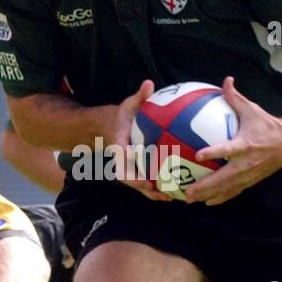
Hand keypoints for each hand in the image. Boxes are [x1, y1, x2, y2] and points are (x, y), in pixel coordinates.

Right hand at [101, 79, 171, 201]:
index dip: (126, 163)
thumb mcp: (127, 105)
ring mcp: (128, 168)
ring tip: (170, 197)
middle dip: (141, 185)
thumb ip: (139, 97)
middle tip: (158, 190)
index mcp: (118, 146)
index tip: (136, 166)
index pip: (120, 156)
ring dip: (152, 193)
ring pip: (138, 184)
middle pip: (128, 177)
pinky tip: (174, 192)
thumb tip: (149, 83)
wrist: (107, 129)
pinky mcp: (135, 171)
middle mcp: (122, 160)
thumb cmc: (120, 116)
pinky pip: (145, 181)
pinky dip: (157, 188)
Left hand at [185, 77, 281, 206]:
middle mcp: (247, 163)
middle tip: (186, 191)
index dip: (213, 152)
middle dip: (205, 186)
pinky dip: (221, 198)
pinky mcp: (252, 180)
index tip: (198, 155)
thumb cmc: (268, 125)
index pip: (228, 150)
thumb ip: (235, 97)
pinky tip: (207, 202)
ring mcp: (249, 174)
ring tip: (189, 200)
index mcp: (246, 145)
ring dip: (208, 195)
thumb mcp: (252, 110)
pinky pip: (234, 191)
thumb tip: (226, 80)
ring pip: (227, 188)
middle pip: (223, 178)